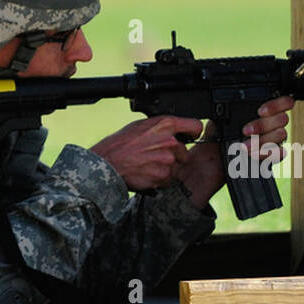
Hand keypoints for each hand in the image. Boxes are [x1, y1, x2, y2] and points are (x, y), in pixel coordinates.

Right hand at [89, 116, 204, 191]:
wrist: (107, 163)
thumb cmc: (120, 144)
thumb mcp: (141, 126)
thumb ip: (161, 127)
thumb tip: (174, 130)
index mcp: (165, 124)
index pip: (195, 126)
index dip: (193, 132)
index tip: (191, 136)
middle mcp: (169, 141)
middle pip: (184, 151)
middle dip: (174, 155)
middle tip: (155, 155)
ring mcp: (168, 159)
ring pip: (175, 166)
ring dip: (164, 168)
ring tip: (146, 164)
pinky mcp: (163, 175)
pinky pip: (167, 179)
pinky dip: (158, 179)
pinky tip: (145, 172)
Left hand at [173, 97, 293, 208]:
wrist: (204, 167)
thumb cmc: (211, 142)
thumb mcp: (218, 121)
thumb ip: (231, 111)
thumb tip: (235, 100)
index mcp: (258, 113)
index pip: (282, 102)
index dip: (276, 104)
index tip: (260, 111)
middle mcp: (268, 126)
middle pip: (282, 119)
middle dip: (263, 125)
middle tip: (245, 131)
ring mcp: (271, 142)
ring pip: (281, 135)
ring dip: (263, 140)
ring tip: (244, 147)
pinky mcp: (270, 158)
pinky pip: (280, 154)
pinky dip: (268, 154)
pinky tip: (255, 154)